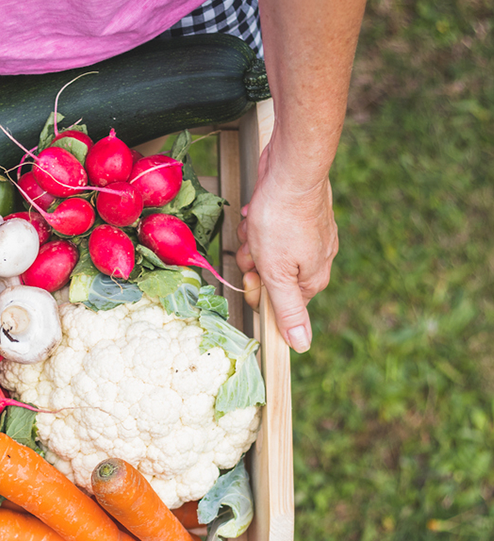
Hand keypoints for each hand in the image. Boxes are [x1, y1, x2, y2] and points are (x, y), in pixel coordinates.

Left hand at [235, 140, 338, 352]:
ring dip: (252, 241)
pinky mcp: (294, 218)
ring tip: (258, 225)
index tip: (255, 273)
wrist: (291, 170)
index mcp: (312, 280)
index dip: (258, 289)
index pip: (276, 304)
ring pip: (263, 253)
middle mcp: (313, 261)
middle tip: (257, 246)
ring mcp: (305, 238)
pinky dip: (257, 223)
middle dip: (253, 262)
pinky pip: (266, 231)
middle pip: (268, 277)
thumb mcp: (279, 273)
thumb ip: (289, 312)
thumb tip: (302, 346)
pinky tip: (258, 212)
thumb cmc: (283, 219)